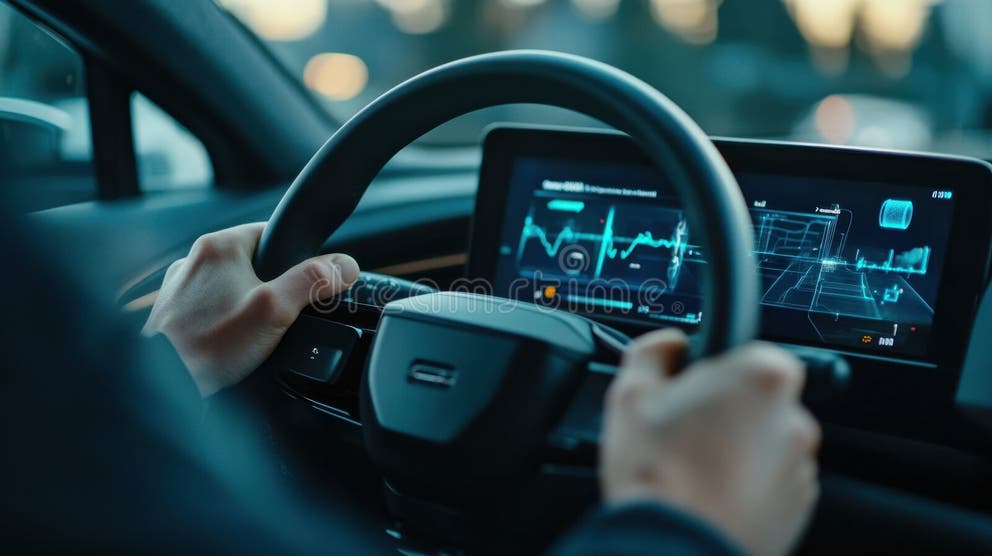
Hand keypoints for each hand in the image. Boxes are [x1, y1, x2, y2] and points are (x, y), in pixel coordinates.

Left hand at [143, 223, 359, 396]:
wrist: (162, 390)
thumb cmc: (208, 348)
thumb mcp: (275, 311)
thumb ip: (313, 282)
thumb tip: (346, 265)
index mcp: (219, 245)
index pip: (272, 233)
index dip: (297, 258)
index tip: (306, 285)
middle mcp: (193, 259)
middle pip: (254, 263)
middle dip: (272, 289)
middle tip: (280, 320)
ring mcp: (179, 287)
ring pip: (231, 288)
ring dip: (247, 308)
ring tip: (253, 338)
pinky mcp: (171, 314)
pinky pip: (211, 309)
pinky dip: (224, 324)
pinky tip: (229, 347)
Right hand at [601, 329, 819, 555]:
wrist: (676, 548)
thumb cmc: (657, 473)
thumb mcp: (630, 393)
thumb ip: (653, 351)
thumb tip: (669, 345)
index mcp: (762, 377)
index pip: (751, 351)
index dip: (716, 368)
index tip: (691, 388)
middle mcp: (794, 419)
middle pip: (758, 399)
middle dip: (726, 410)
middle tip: (684, 431)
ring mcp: (800, 467)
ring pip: (764, 442)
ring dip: (736, 449)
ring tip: (692, 470)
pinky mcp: (798, 507)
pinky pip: (770, 481)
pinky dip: (746, 484)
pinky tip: (709, 494)